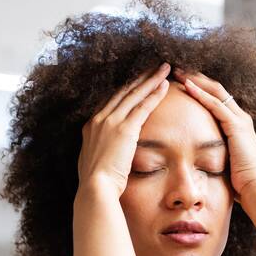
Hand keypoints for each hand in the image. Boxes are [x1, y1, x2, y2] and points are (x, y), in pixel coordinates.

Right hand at [77, 62, 170, 198]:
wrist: (95, 188)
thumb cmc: (96, 183)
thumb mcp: (93, 162)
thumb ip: (100, 152)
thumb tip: (106, 154)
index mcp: (90, 126)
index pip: (110, 102)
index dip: (125, 90)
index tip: (135, 82)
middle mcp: (99, 119)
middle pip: (123, 92)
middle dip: (139, 78)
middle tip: (152, 67)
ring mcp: (111, 122)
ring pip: (134, 94)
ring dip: (150, 79)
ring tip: (164, 68)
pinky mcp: (125, 129)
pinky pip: (143, 106)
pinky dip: (155, 94)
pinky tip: (165, 85)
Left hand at [174, 68, 255, 204]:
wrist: (255, 187)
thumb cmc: (239, 181)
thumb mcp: (222, 161)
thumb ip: (212, 152)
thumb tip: (195, 157)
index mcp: (236, 123)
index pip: (215, 98)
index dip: (198, 87)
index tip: (180, 81)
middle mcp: (240, 117)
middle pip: (215, 88)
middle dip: (195, 77)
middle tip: (176, 69)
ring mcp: (239, 119)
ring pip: (215, 91)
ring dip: (195, 80)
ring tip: (178, 72)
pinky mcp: (236, 126)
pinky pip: (216, 105)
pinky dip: (201, 94)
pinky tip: (187, 86)